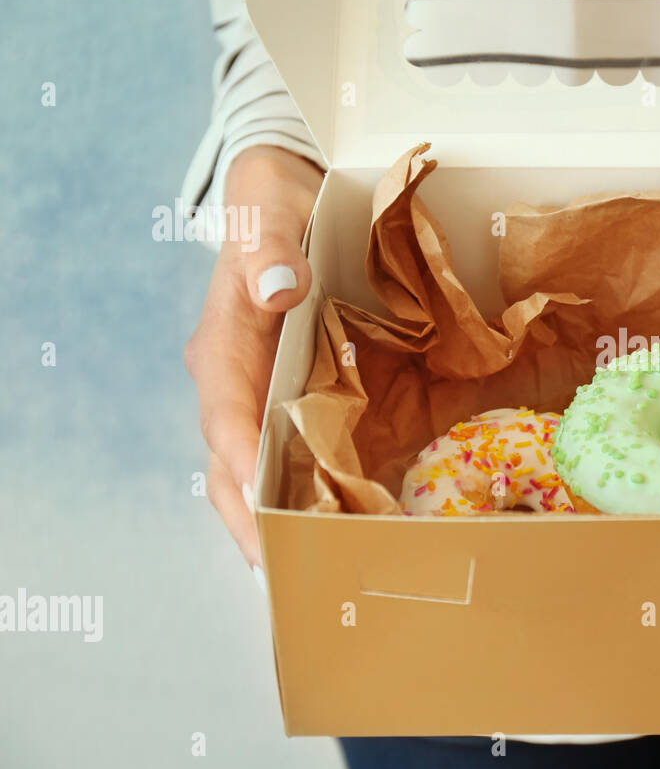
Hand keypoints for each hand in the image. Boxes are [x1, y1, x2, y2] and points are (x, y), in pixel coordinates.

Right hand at [184, 146, 322, 572]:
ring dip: (270, 514)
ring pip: (249, 464)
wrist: (275, 193)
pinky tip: (327, 514)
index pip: (227, 420)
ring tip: (308, 563)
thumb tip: (275, 289)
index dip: (244, 473)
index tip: (264, 523)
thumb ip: (272, 250)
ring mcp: (250, 387)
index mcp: (224, 343)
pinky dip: (293, 484)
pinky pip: (276, 446)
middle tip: (283, 575)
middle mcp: (229, 376)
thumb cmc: (276, 204)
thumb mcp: (273, 213)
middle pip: (228, 463)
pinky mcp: (275, 387)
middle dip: (250, 520)